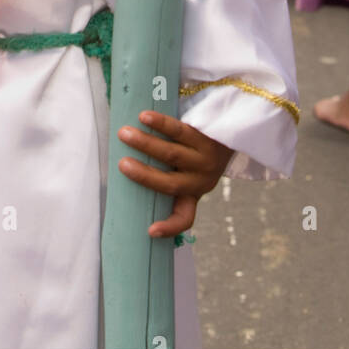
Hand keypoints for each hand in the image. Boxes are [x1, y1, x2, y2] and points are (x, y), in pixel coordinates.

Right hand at [118, 109, 233, 237]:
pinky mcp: (205, 136)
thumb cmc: (194, 154)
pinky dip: (161, 123)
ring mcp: (204, 158)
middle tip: (121, 164)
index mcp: (193, 193)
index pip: (185, 217)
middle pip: (170, 183)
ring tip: (124, 133)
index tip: (150, 231)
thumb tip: (125, 171)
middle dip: (144, 174)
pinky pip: (180, 129)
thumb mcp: (186, 173)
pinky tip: (144, 117)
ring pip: (172, 153)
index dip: (169, 227)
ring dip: (146, 143)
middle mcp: (200, 180)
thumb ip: (165, 176)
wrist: (227, 131)